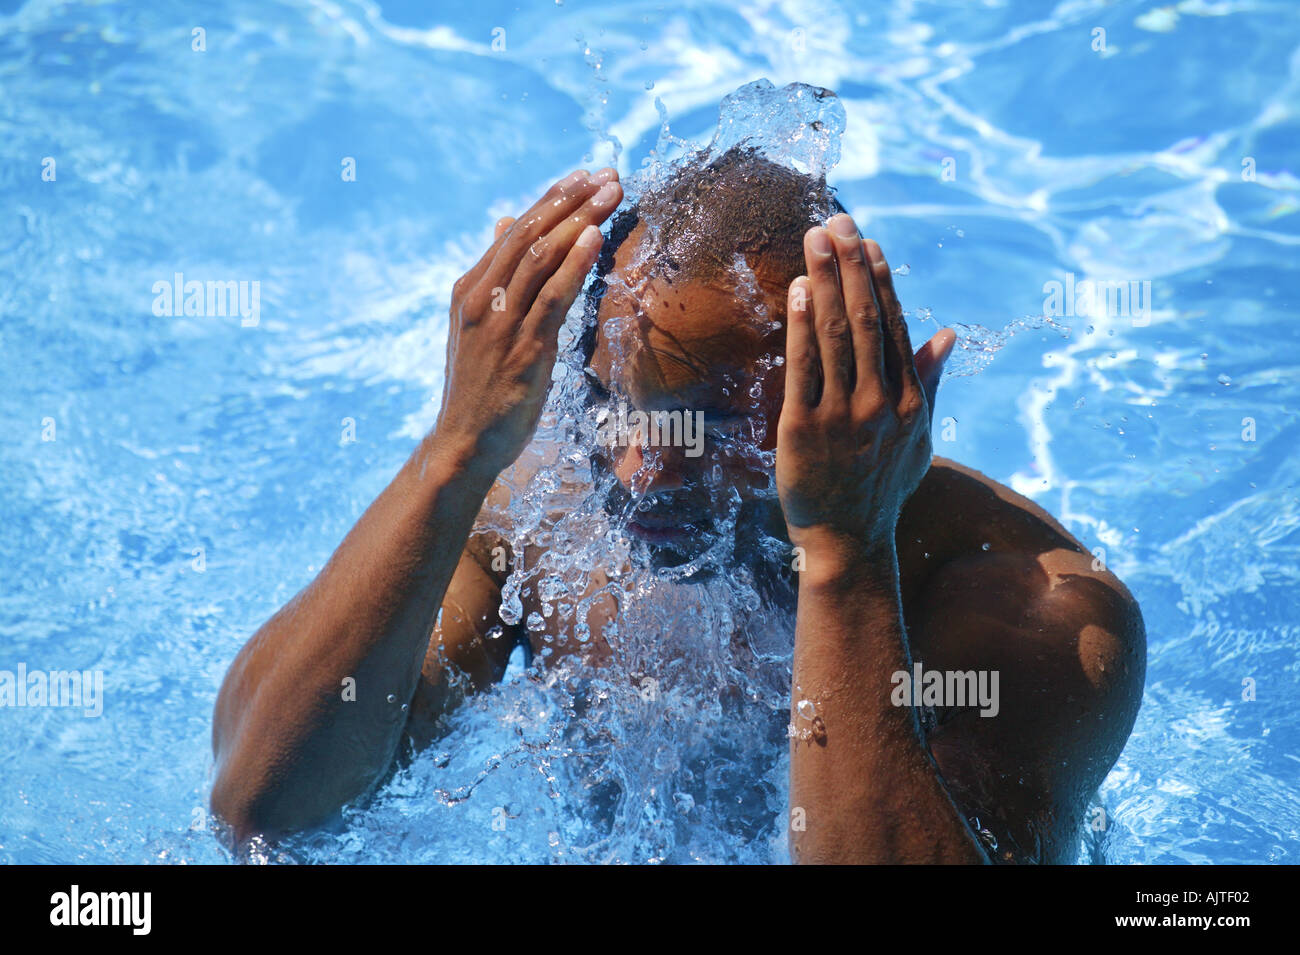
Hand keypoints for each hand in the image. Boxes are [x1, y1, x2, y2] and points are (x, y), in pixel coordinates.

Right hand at [434, 168, 622, 479]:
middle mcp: (481, 298)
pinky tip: (595, 238)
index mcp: (471, 289)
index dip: (553, 199)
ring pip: (540, 256)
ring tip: (611, 193)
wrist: (463, 444)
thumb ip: (496, 277)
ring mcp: (500, 322)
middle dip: (571, 198)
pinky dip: (573, 264)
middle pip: (530, 233)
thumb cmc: (480, 389)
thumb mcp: (480, 326)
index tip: (586, 175)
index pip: (515, 230)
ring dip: (580, 219)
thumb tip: (503, 224)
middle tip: (608, 173)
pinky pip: (550, 297)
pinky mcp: (521, 349)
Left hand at [775, 214, 953, 564]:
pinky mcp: (804, 429)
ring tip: (814, 241)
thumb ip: (929, 382)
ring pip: (834, 336)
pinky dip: (801, 327)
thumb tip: (948, 335)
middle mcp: (880, 403)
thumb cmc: (881, 487)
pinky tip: (796, 291)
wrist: (848, 540)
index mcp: (909, 401)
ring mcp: (842, 416)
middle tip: (834, 223)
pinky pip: (803, 369)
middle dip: (849, 266)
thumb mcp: (918, 437)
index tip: (867, 241)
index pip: (893, 326)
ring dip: (823, 283)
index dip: (879, 280)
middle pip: (863, 320)